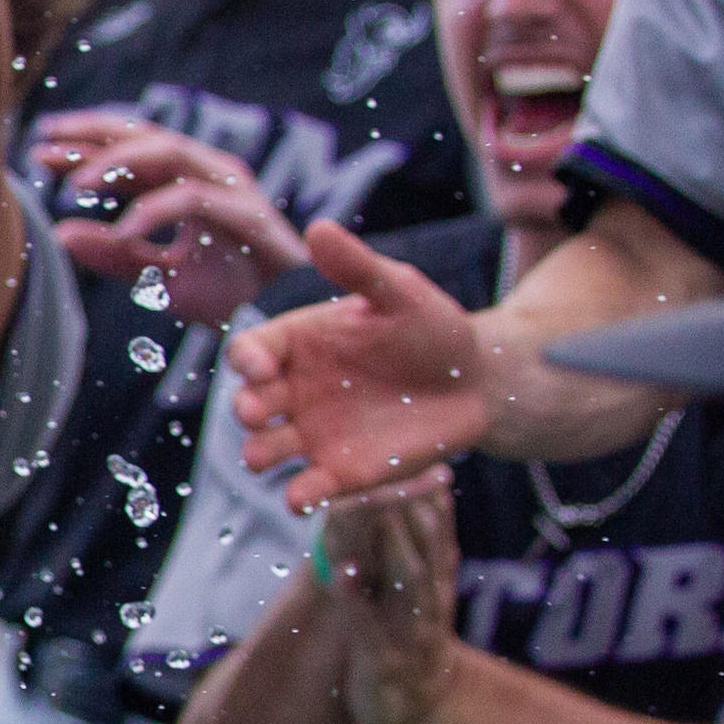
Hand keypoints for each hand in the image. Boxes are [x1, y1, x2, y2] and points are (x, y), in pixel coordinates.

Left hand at [35, 112, 307, 328]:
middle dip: (94, 135)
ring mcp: (230, 187)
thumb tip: (58, 234)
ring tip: (75, 184)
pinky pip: (195, 198)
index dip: (83, 148)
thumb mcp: (157, 276)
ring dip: (120, 163)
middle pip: (145, 136)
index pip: (127, 151)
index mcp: (182, 182)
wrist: (284, 321)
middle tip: (45, 142)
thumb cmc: (229, 292)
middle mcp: (206, 173)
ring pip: (170, 153)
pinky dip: (155, 211)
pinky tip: (121, 231)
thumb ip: (114, 253)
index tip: (38, 153)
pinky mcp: (249, 212)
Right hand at [227, 222, 494, 510]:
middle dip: (247, 408)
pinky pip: (307, 488)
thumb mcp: (400, 292)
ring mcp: (313, 434)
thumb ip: (358, 268)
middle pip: (249, 403)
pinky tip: (302, 494)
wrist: (476, 381)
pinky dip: (298, 495)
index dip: (246, 359)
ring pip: (265, 449)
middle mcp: (294, 390)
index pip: (250, 351)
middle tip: (259, 410)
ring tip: (264, 455)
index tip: (260, 366)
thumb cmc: (432, 328)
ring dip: (259, 452)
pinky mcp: (340, 472)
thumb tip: (318, 228)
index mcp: (297, 343)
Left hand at [319, 473, 461, 723]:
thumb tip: (430, 492)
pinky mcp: (382, 656)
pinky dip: (356, 598)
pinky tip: (343, 573)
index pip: (441, 537)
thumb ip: (425, 546)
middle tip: (414, 474)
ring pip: (407, 584)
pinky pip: (368, 623)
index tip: (437, 464)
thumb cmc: (413, 637)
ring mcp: (409, 630)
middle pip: (428, 553)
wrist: (419, 706)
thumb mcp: (424, 591)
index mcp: (437, 584)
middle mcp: (429, 603)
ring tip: (384, 513)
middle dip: (422, 515)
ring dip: (397, 548)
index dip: (439, 502)